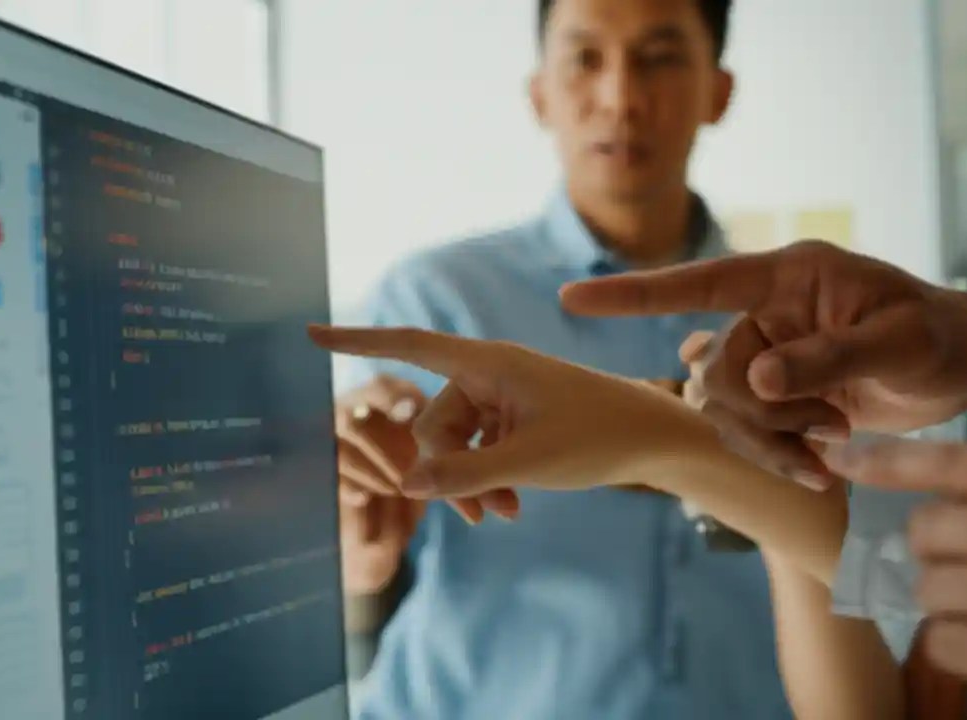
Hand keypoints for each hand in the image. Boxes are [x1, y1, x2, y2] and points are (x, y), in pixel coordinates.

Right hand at [313, 326, 713, 497]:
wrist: (656, 438)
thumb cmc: (599, 436)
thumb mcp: (528, 461)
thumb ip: (465, 473)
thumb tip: (407, 484)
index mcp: (488, 362)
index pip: (410, 345)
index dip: (358, 340)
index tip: (310, 333)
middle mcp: (490, 372)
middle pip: (434, 422)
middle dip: (447, 471)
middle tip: (479, 516)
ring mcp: (503, 397)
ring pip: (456, 444)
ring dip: (470, 482)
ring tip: (502, 515)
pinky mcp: (516, 418)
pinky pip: (480, 449)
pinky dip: (488, 478)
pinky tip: (510, 506)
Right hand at [563, 241, 966, 487]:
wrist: (966, 368)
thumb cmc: (941, 335)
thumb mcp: (898, 342)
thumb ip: (826, 357)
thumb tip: (754, 381)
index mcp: (787, 278)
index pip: (697, 281)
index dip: (632, 293)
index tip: (570, 298)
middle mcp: (766, 313)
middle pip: (715, 371)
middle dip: (761, 414)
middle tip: (828, 430)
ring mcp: (769, 356)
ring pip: (723, 409)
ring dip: (770, 440)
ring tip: (831, 448)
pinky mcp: (778, 396)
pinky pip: (744, 432)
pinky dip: (775, 455)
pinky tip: (819, 465)